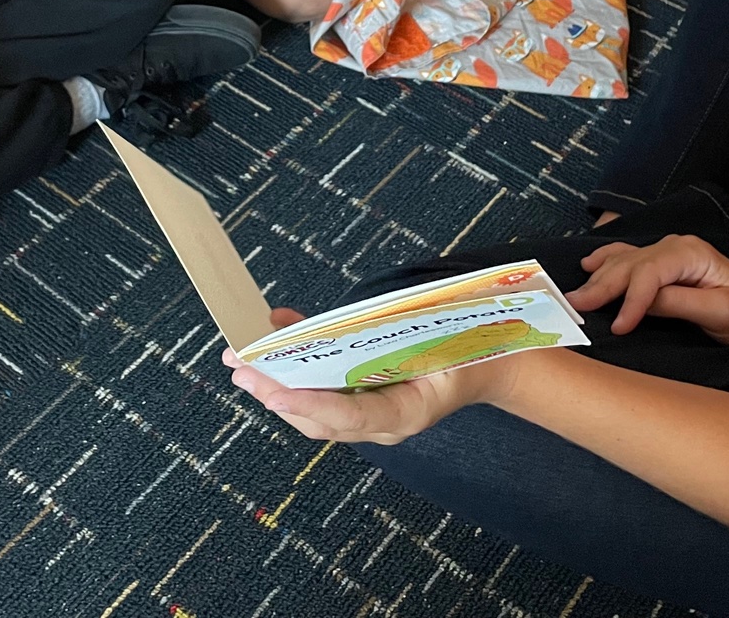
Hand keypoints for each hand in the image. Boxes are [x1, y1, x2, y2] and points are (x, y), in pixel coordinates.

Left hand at [223, 309, 506, 443]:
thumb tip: (350, 306)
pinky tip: (274, 342)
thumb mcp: (440, 336)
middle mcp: (383, 423)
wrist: (489, 365)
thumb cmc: (466, 347)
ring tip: (241, 362)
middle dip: (275, 394)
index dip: (310, 405)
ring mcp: (371, 418)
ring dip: (275, 386)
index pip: (350, 417)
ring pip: (313, 413)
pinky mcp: (362, 404)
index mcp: (406, 412)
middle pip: (319, 419)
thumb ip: (398, 326)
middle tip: (239, 368)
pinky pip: (320, 395)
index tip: (275, 394)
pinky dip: (294, 373)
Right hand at [570, 235, 728, 346]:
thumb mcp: (722, 312)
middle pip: (630, 265)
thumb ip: (682, 303)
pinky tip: (589, 264)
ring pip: (624, 261)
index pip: (650, 274)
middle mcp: (675, 247)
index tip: (619, 327)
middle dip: (602, 286)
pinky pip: (628, 257)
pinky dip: (606, 261)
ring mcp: (667, 252)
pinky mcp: (663, 263)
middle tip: (575, 307)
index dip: (631, 300)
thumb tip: (643, 303)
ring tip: (575, 295)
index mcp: (691, 254)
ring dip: (598, 278)